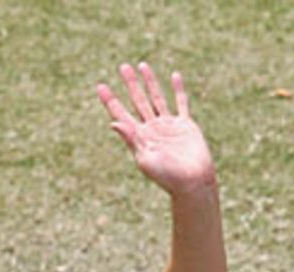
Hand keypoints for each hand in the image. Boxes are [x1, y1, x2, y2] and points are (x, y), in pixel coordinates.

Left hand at [96, 62, 216, 195]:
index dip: (110, 101)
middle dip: (131, 84)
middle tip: (123, 67)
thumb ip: (131, 139)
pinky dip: (178, 89)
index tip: (100, 86)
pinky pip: (181, 103)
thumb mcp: (145, 158)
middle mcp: (152, 130)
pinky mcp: (185, 126)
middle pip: (138, 101)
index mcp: (140, 138)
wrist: (193, 184)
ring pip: (157, 98)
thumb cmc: (168, 177)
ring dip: (150, 82)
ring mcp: (169, 126)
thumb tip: (113, 123)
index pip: (121, 115)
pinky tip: (174, 76)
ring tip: (142, 65)